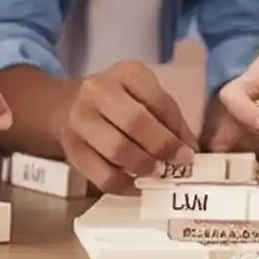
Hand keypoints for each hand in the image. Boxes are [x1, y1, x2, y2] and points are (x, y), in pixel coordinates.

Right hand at [59, 61, 198, 193]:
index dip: (176, 129)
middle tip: (178, 163)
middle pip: (134, 122)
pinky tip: (137, 185)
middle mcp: (97, 91)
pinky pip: (101, 175)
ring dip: (143, 166)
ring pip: (116, 150)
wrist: (68, 106)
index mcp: (126, 73)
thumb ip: (167, 117)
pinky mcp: (71, 149)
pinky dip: (124, 185)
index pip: (157, 100)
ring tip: (157, 172)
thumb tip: (189, 149)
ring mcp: (80, 120)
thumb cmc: (119, 102)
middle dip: (162, 146)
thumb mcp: (144, 95)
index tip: (190, 150)